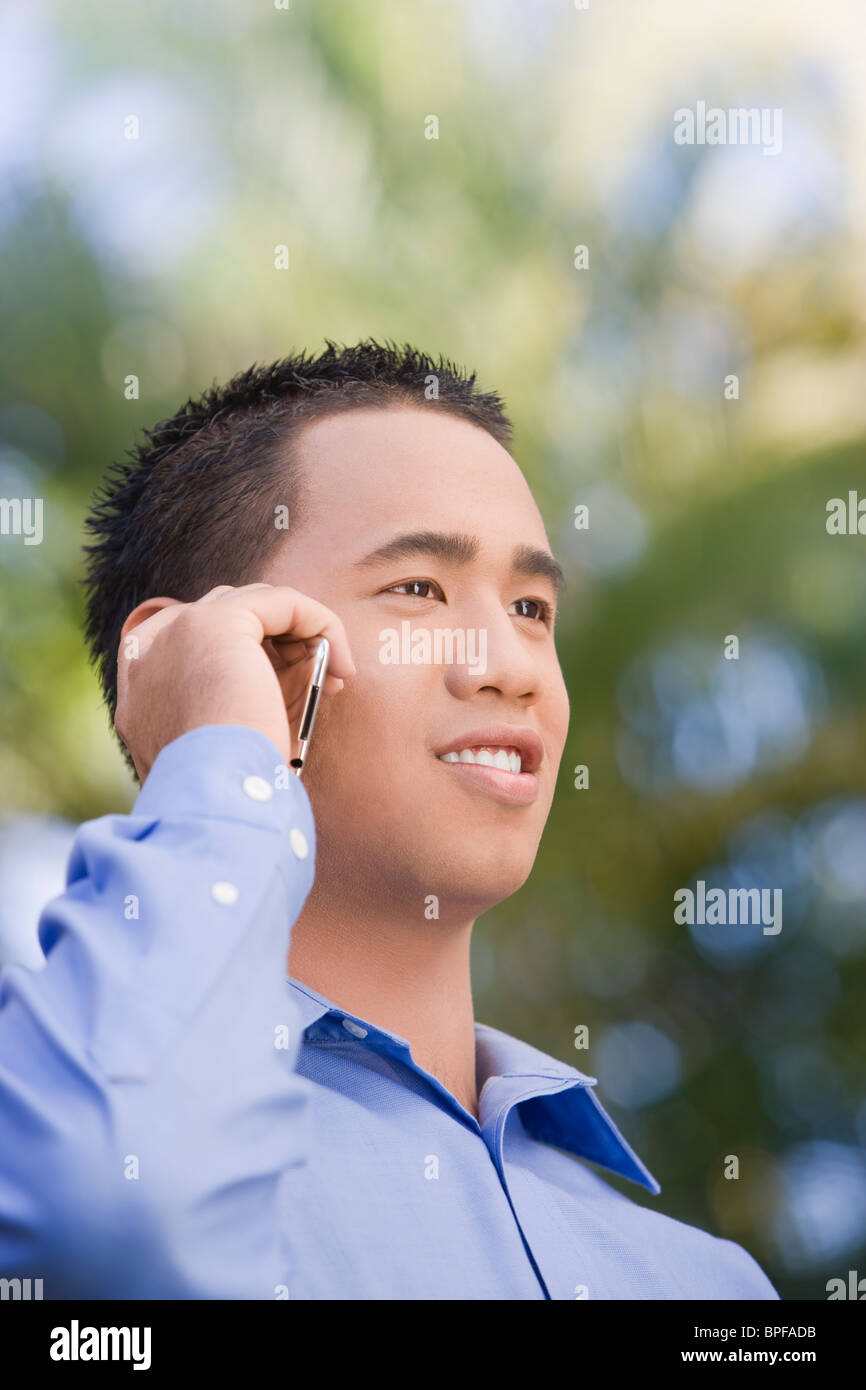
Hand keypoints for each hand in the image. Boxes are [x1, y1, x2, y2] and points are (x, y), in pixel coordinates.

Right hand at [114, 583, 354, 781]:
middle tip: (323, 683)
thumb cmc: (230, 790)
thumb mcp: (233, 738)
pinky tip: (341, 665)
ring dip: (304, 635)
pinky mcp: (217, 622)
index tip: (293, 690)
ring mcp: (176, 630)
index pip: (200, 642)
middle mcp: (148, 650)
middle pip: (229, 618)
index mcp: (141, 684)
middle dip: (284, 646)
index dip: (257, 657)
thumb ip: (254, 692)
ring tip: (336, 677)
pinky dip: (321, 623)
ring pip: (256, 604)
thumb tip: (308, 659)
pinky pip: (284, 602)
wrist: (213, 803)